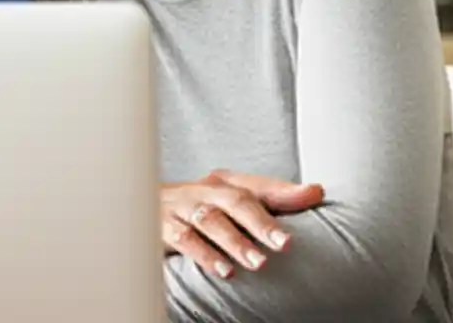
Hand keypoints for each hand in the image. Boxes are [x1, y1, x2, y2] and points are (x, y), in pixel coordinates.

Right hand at [161, 169, 324, 278]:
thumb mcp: (230, 198)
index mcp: (222, 182)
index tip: (313, 198)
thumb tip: (316, 191)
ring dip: (234, 242)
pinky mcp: (162, 227)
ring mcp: (181, 208)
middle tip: (283, 244)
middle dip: (259, 221)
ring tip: (257, 263)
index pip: (256, 185)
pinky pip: (184, 240)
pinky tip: (222, 270)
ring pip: (209, 221)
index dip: (283, 192)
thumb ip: (274, 197)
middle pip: (233, 200)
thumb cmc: (195, 207)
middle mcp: (202, 191)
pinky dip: (204, 254)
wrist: (136, 205)